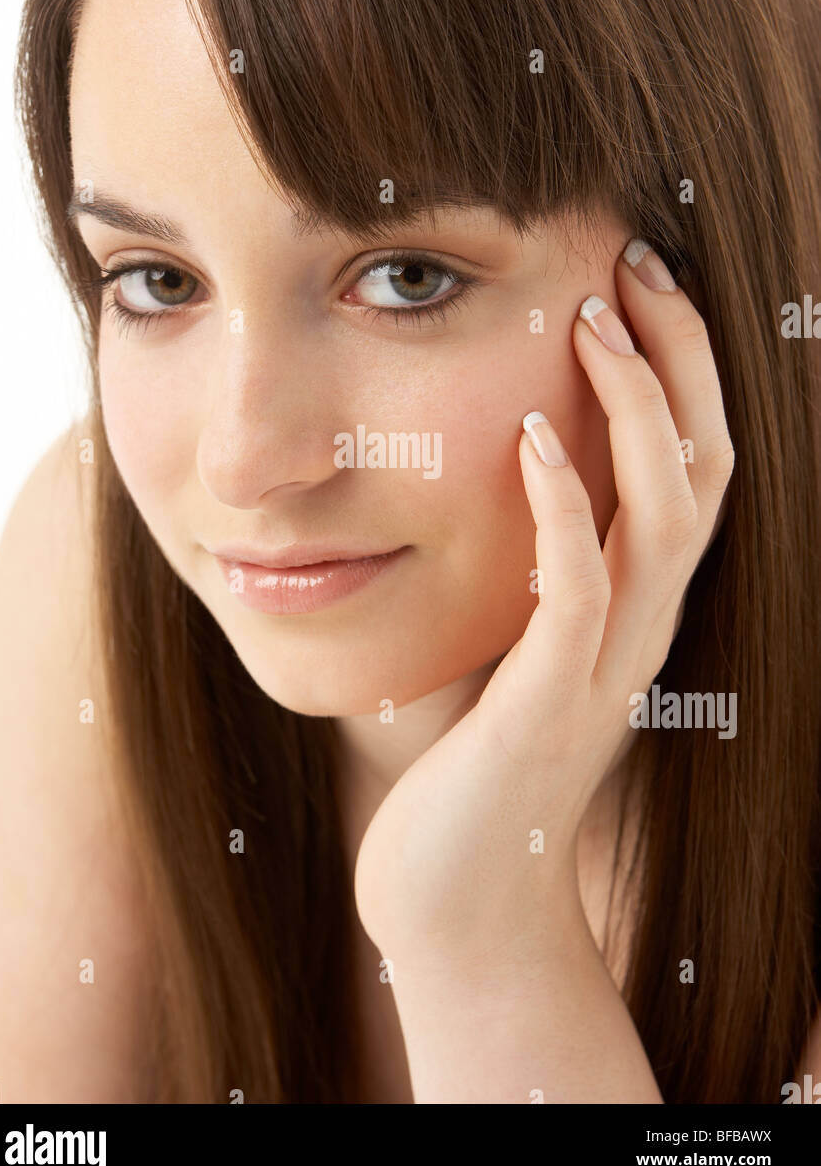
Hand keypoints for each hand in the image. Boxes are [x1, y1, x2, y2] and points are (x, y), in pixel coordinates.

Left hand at [353, 241, 734, 975]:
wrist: (457, 904)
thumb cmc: (466, 772)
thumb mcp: (504, 648)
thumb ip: (517, 574)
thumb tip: (473, 487)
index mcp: (635, 607)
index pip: (691, 467)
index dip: (680, 370)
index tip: (633, 283)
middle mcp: (645, 629)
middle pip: (708, 468)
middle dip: (681, 357)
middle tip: (636, 262)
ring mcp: (610, 667)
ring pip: (670, 513)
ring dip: (639, 407)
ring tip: (594, 320)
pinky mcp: (553, 704)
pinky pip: (583, 585)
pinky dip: (568, 502)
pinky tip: (538, 435)